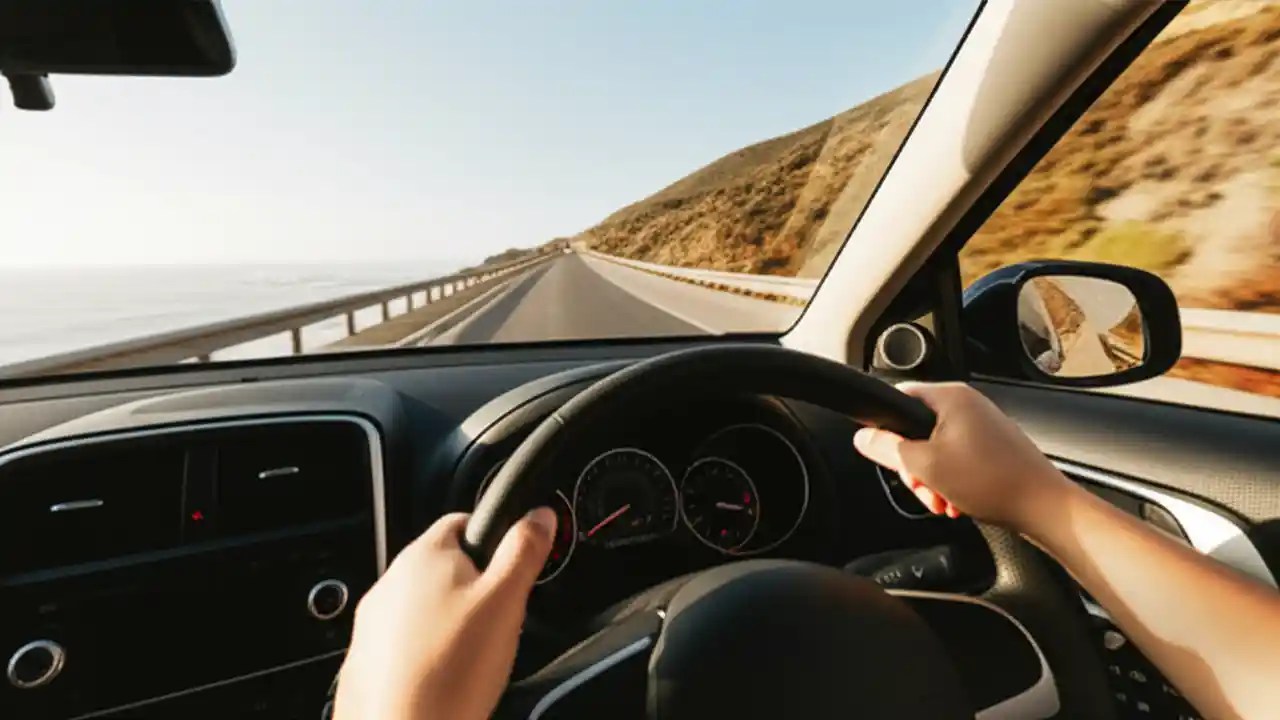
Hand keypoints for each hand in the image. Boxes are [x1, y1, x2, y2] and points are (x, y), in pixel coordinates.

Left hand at [334, 508, 555, 719]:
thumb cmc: (451, 670)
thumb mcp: (505, 601)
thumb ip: (523, 551)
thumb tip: (539, 516)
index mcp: (425, 555)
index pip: (462, 520)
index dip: (493, 541)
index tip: (509, 569)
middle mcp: (390, 580)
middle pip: (443, 568)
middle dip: (472, 589)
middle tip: (495, 621)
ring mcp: (372, 621)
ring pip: (422, 606)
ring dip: (446, 621)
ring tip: (469, 656)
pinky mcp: (365, 656)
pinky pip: (403, 642)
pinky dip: (424, 652)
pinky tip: (442, 676)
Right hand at [853, 382, 1073, 531]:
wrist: (1044, 507)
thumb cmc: (992, 482)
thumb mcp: (925, 466)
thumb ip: (888, 449)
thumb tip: (863, 437)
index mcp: (950, 398)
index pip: (898, 398)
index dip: (887, 428)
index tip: (888, 455)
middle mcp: (967, 405)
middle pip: (916, 430)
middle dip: (913, 466)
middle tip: (921, 487)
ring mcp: (982, 426)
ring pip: (936, 449)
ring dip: (931, 479)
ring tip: (942, 501)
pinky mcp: (993, 447)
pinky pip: (957, 459)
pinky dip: (951, 481)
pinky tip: (957, 502)